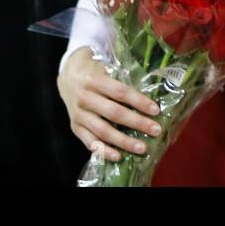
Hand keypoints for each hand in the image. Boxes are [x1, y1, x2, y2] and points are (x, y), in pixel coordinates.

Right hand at [57, 46, 162, 161]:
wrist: (68, 78)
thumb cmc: (94, 73)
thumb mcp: (105, 69)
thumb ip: (122, 81)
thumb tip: (150, 96)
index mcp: (94, 80)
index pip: (120, 92)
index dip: (139, 101)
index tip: (155, 110)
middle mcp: (84, 97)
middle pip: (114, 113)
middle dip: (137, 123)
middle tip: (156, 130)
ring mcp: (78, 114)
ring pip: (103, 131)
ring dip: (124, 141)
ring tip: (142, 148)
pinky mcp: (75, 127)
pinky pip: (90, 142)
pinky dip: (104, 150)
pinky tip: (119, 156)